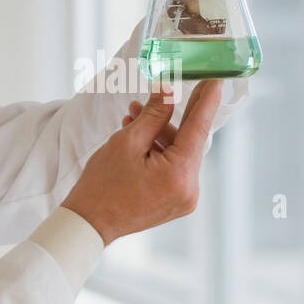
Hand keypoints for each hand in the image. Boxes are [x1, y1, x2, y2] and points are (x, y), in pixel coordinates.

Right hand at [62, 80, 222, 244]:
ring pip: (179, 155)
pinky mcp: (175, 202)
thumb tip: (168, 91)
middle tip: (164, 92)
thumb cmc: (101, 185)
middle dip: (169, 118)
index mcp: (180, 173)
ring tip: (134, 118)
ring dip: (159, 136)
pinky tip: (140, 140)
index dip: (207, 101)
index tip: (215, 80)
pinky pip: (173, 169)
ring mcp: (184, 198)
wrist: (88, 223)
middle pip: (187, 142)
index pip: (199, 128)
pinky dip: (159, 153)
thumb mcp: (126, 142)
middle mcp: (190, 188)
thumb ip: (154, 114)